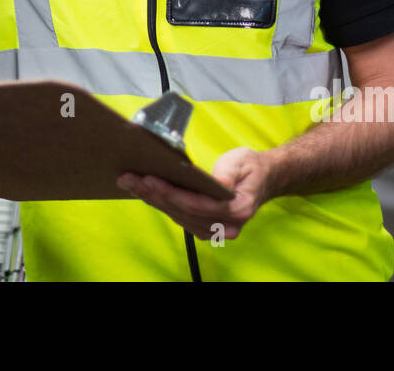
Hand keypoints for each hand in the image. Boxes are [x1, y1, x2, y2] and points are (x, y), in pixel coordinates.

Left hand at [117, 147, 268, 240]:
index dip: (171, 193)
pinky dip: (161, 204)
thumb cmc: (251, 168)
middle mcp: (227, 226)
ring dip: (152, 200)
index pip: (198, 205)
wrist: (263, 180)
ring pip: (178, 217)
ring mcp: (216, 230)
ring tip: (131, 183)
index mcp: (238, 209)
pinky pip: (179, 217)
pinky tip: (144, 192)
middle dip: (154, 195)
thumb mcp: (243, 161)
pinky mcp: (206, 228)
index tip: (150, 179)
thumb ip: (230, 172)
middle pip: (183, 212)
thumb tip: (219, 182)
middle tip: (130, 178)